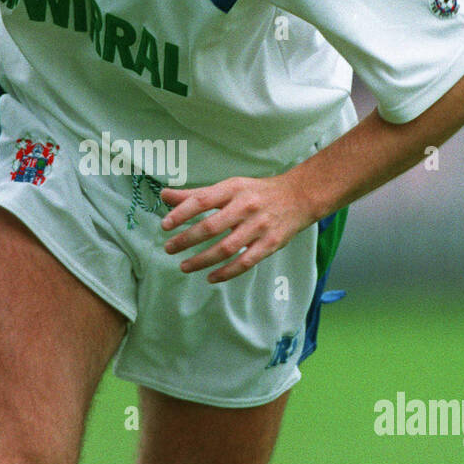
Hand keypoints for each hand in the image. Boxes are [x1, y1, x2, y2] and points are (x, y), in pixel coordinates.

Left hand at [160, 174, 314, 283]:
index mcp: (233, 189)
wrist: (298, 197)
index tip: (165, 225)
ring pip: (226, 248)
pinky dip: (226, 272)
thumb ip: (196, 194)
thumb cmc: (256, 193)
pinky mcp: (270, 244)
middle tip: (169, 248)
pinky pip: (245, 262)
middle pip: (211, 226)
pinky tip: (210, 277)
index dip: (181, 213)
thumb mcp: (228, 187)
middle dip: (186, 240)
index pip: (201, 201)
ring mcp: (259, 226)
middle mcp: (245, 206)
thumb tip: (165, 195)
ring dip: (202, 260)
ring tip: (184, 266)